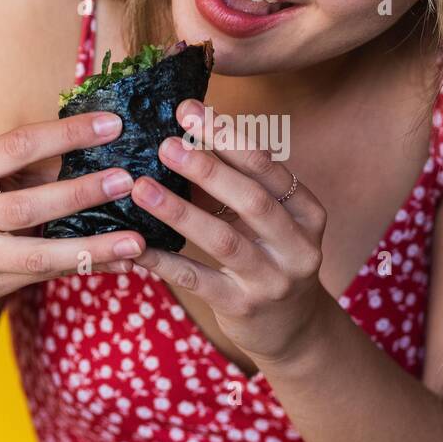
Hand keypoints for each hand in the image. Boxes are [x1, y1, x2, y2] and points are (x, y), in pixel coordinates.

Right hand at [0, 111, 146, 301]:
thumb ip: (30, 162)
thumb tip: (98, 139)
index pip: (17, 146)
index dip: (66, 134)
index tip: (112, 124)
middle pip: (25, 206)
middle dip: (80, 193)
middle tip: (126, 181)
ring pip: (37, 254)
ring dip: (91, 247)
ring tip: (135, 241)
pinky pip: (46, 275)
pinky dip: (87, 267)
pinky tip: (123, 263)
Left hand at [129, 99, 327, 364]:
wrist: (294, 331)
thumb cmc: (272, 259)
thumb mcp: (271, 222)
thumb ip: (239, 186)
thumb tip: (183, 135)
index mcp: (307, 213)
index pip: (268, 168)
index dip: (229, 136)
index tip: (189, 111)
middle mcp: (298, 246)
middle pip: (252, 200)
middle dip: (208, 168)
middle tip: (166, 143)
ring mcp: (272, 280)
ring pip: (224, 241)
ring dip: (179, 211)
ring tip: (141, 187)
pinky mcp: (243, 308)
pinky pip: (198, 280)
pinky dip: (165, 261)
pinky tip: (135, 246)